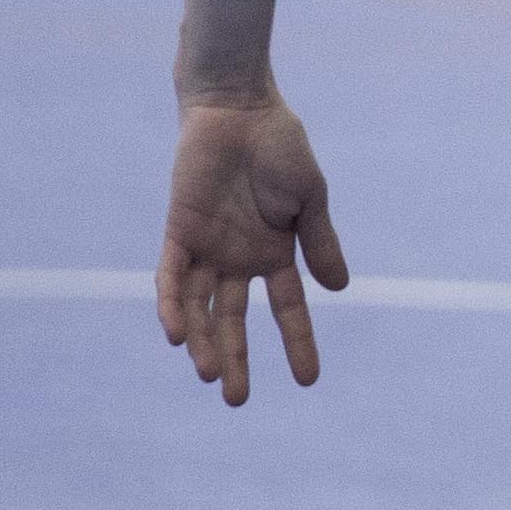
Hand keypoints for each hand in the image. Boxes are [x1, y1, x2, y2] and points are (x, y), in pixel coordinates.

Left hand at [158, 96, 345, 405]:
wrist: (239, 108)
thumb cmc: (280, 145)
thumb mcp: (310, 198)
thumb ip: (320, 242)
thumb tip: (340, 289)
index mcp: (275, 253)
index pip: (287, 309)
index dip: (297, 344)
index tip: (307, 381)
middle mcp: (238, 259)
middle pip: (234, 321)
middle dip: (234, 360)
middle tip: (235, 400)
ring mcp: (206, 248)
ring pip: (201, 308)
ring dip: (203, 342)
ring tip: (208, 375)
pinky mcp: (179, 232)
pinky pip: (171, 278)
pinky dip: (172, 307)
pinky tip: (178, 335)